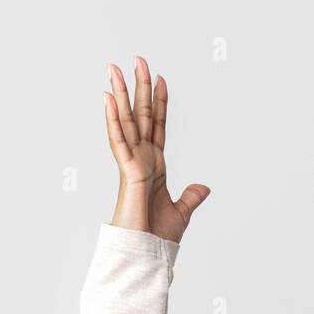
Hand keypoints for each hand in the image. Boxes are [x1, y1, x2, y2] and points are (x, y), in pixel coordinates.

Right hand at [104, 56, 209, 242]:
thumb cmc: (157, 239)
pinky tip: (109, 97)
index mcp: (154, 166)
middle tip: (135, 58)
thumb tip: (204, 187)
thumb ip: (191, 197)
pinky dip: (113, 118)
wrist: (148, 255)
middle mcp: (141, 160)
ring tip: (114, 67)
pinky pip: (118, 139)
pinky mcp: (126, 170)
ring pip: (126, 120)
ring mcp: (132, 163)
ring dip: (121, 92)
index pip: (158, 125)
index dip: (160, 101)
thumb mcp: (182, 212)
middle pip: (141, 114)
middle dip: (139, 85)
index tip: (160, 78)